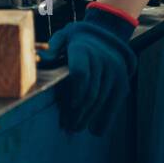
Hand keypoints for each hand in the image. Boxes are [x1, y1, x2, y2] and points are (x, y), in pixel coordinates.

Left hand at [39, 3, 137, 133]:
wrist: (106, 32)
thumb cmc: (78, 39)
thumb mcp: (64, 36)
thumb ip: (53, 47)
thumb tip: (40, 58)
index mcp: (83, 48)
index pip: (81, 73)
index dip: (76, 92)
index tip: (72, 105)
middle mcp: (101, 59)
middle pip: (90, 91)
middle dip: (79, 112)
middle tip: (69, 126)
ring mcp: (114, 70)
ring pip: (101, 99)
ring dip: (89, 117)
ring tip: (77, 127)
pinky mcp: (122, 80)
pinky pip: (115, 102)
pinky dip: (106, 118)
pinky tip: (96, 130)